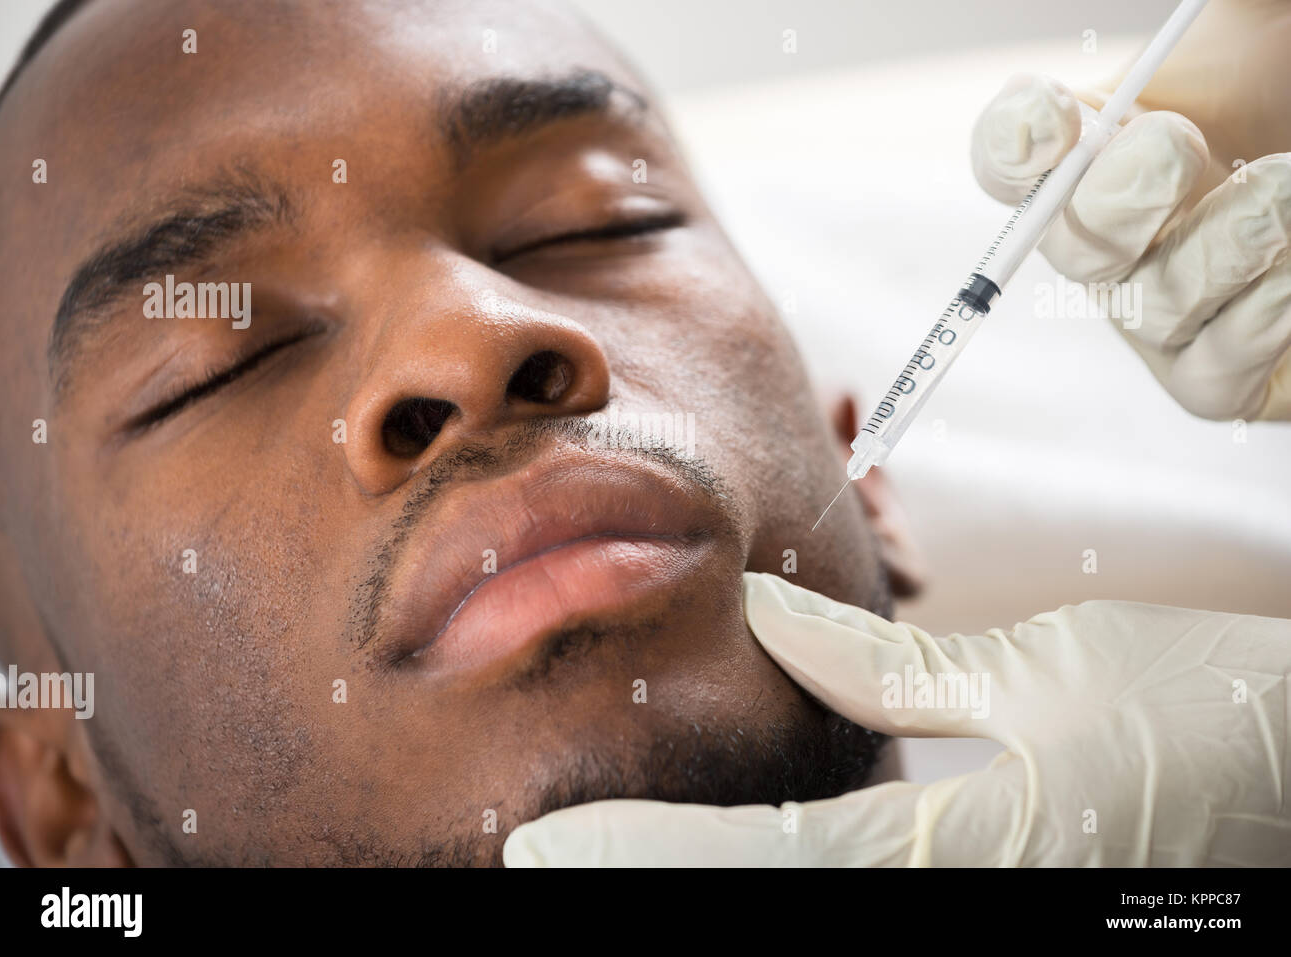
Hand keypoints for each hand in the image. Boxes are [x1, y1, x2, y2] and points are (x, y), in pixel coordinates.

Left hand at [503, 572, 1290, 865]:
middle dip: (661, 873)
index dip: (635, 854)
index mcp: (951, 853)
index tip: (540, 846)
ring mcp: (980, 904)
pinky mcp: (1001, 891)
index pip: (754, 859)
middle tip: (558, 851)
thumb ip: (886, 667)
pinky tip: (748, 840)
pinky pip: (869, 879)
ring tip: (623, 846)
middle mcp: (952, 898)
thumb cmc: (1211, 724)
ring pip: (812, 891)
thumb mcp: (1044, 678)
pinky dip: (788, 858)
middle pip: (766, 890)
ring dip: (716, 862)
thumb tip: (770, 618)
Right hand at [970, 0, 1290, 419]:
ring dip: (1219, 244)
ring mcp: (1161, 316)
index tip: (1048, 115)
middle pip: (1067, 247)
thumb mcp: (1265, 30)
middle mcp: (1115, 240)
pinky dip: (1256, 318)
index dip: (1009, 146)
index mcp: (1106, 147)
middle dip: (1112, 199)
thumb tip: (1211, 15)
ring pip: (1147, 309)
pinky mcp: (1218, 378)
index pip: (1010, 156)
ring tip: (1285, 185)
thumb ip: (1227, 16)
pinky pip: (1206, 372)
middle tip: (1173, 145)